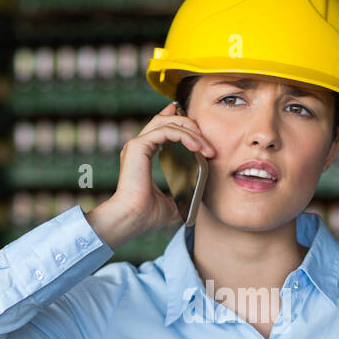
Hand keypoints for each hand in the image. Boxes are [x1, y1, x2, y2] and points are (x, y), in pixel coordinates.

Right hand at [96, 101, 215, 244]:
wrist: (132, 219)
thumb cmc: (146, 215)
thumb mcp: (171, 202)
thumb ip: (180, 195)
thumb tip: (195, 199)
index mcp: (142, 155)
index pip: (160, 129)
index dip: (176, 121)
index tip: (196, 126)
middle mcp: (138, 147)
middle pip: (164, 120)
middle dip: (188, 124)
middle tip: (206, 139)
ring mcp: (137, 145)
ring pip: (167, 123)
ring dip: (190, 131)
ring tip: (205, 147)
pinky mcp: (139, 146)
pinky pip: (166, 131)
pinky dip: (183, 136)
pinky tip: (196, 147)